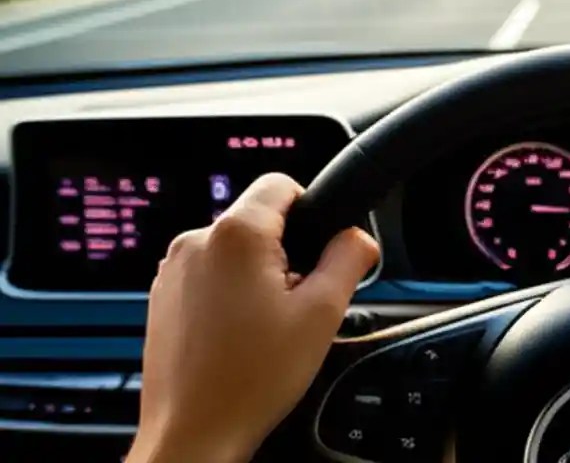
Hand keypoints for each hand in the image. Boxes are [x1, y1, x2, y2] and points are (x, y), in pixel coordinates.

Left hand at [127, 174, 379, 462]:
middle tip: (296, 304)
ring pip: (234, 250)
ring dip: (257, 276)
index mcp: (236, 234)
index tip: (319, 250)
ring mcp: (172, 270)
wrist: (193, 433)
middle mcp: (195, 242)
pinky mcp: (163, 296)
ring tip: (264, 327)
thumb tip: (358, 237)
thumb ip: (349, 259)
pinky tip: (239, 336)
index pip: (282, 184)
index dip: (312, 210)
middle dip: (286, 253)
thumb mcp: (322, 314)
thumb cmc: (251, 379)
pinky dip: (230, 295)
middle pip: (259, 220)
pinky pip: (209, 276)